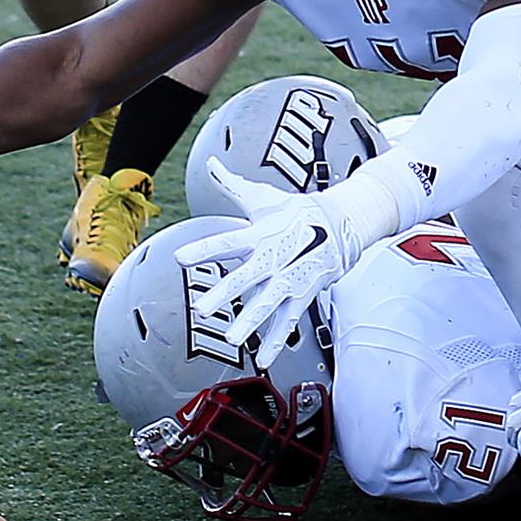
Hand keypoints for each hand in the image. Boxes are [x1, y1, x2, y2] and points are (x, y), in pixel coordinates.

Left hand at [172, 158, 357, 367]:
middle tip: (202, 309)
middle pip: (246, 277)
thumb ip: (231, 185)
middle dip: (224, 293)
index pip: (225, 241)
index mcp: (258, 233)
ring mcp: (289, 277)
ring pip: (268, 303)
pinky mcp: (303, 293)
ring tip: (231, 340)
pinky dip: (276, 340)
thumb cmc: (295, 210)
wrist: (341, 222)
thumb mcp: (262, 197)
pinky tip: (263, 357)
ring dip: (250, 322)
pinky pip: (288, 320)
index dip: (202, 249)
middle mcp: (272, 257)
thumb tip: (211, 163)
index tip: (179, 258)